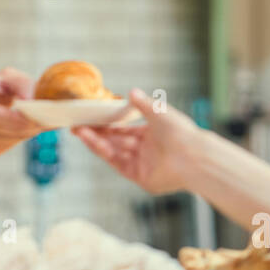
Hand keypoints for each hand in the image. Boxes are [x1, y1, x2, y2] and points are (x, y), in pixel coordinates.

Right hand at [0, 67, 41, 153]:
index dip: (21, 116)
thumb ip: (21, 83)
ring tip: (38, 117)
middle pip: (9, 129)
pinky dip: (22, 135)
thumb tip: (32, 101)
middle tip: (51, 116)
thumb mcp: (5, 76)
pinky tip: (23, 124)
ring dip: (29, 130)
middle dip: (32, 124)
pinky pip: (12, 144)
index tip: (41, 111)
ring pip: (14, 139)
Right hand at [72, 88, 202, 193]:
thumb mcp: (159, 112)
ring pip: (113, 151)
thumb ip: (143, 104)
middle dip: (96, 133)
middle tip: (76, 124)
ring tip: (79, 130)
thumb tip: (131, 91)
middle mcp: (144, 150)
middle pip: (115, 141)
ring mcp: (141, 164)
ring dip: (95, 141)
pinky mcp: (140, 177)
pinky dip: (104, 152)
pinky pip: (117, 163)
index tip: (90, 117)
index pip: (124, 129)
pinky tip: (92, 140)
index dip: (107, 124)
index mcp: (150, 135)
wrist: (193, 156)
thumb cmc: (181, 132)